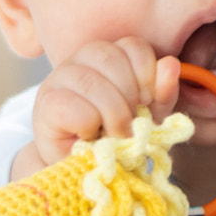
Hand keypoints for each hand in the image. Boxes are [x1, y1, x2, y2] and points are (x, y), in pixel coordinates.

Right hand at [12, 38, 178, 178]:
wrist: (83, 171)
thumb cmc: (115, 139)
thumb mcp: (148, 117)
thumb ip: (162, 94)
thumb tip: (171, 65)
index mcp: (107, 57)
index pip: (132, 45)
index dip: (146, 73)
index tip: (147, 102)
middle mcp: (80, 60)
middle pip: (111, 58)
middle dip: (128, 96)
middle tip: (129, 124)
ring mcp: (58, 79)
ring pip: (92, 83)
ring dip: (112, 115)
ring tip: (114, 135)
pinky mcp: (45, 105)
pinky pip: (74, 107)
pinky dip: (89, 125)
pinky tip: (88, 136)